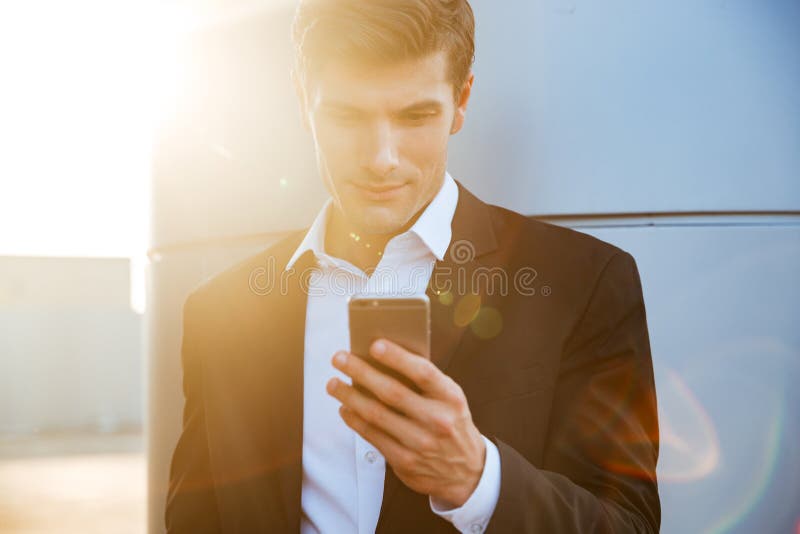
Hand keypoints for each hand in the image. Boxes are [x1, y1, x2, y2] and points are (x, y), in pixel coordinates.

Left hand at [326, 339, 485, 506]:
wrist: (467, 471)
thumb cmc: (452, 424)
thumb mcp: (450, 400)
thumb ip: (426, 383)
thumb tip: (384, 360)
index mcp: (450, 398)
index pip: (422, 372)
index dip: (397, 357)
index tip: (374, 345)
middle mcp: (437, 420)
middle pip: (391, 392)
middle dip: (361, 372)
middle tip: (340, 359)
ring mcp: (420, 443)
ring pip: (376, 414)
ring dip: (349, 396)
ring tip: (334, 384)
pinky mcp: (405, 462)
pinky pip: (372, 436)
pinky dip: (354, 420)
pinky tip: (345, 408)